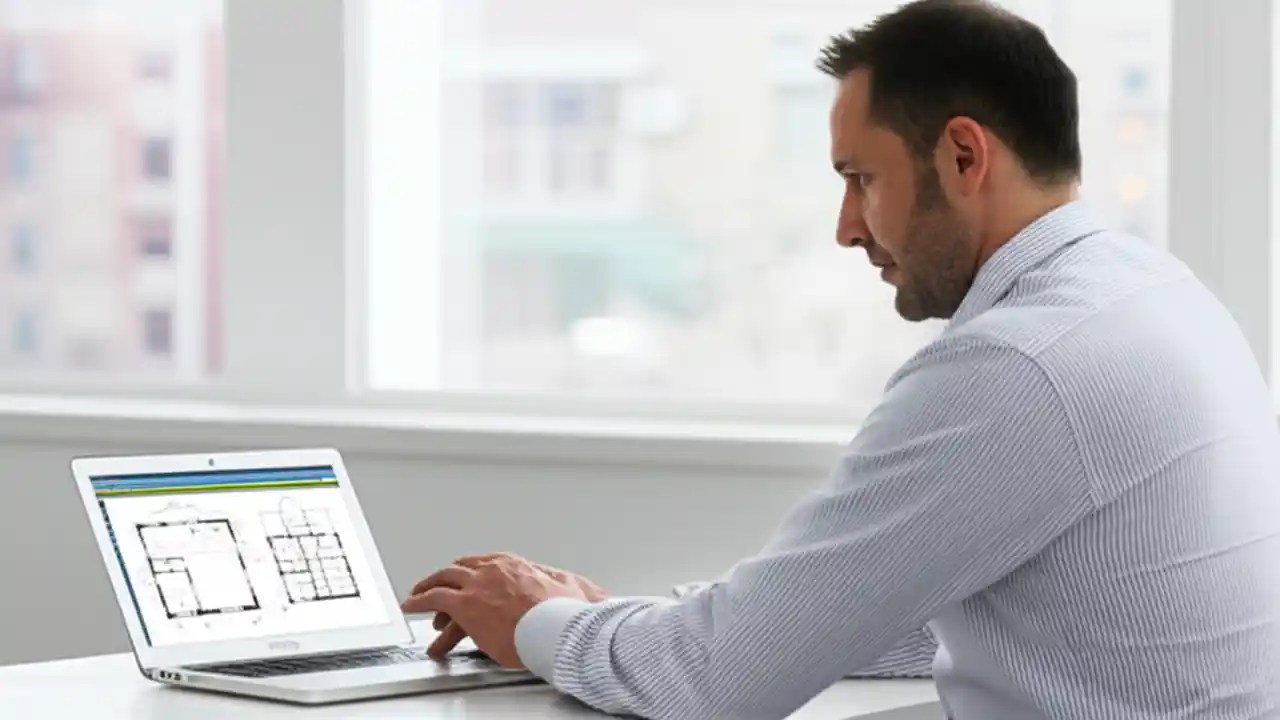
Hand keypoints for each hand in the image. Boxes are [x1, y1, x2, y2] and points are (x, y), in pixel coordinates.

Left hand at [402, 553, 606, 665]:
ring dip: (428, 585)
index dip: (473, 570)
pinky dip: (418, 601)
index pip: (487, 562)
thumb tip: (585, 589)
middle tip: (437, 583)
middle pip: (462, 567)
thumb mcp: (574, 590)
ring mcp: (478, 585)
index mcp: (518, 565)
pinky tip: (410, 605)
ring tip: (417, 594)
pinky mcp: (465, 605)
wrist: (560, 627)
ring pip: (444, 578)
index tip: (468, 575)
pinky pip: (432, 599)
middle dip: (447, 576)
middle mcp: (495, 569)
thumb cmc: (568, 615)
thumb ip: (569, 587)